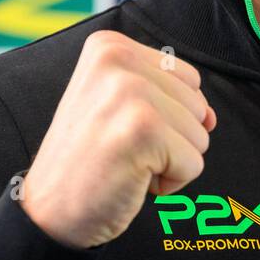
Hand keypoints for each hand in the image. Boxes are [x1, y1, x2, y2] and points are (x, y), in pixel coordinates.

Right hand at [21, 30, 216, 249]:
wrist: (48, 213)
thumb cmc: (87, 162)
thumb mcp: (121, 110)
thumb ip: (171, 100)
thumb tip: (211, 117)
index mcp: (110, 47)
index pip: (187, 78)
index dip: (166, 116)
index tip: (121, 128)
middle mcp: (118, 60)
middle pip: (198, 105)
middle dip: (170, 140)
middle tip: (120, 150)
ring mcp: (130, 93)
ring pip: (200, 135)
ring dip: (169, 162)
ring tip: (124, 163)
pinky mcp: (143, 130)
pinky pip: (194, 163)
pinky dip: (170, 183)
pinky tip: (130, 180)